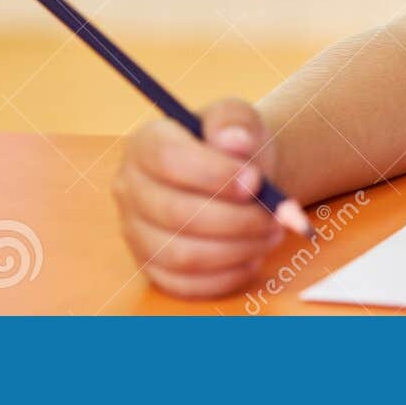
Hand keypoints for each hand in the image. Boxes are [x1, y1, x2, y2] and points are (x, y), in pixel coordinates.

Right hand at [113, 99, 308, 298]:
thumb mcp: (238, 118)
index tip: (256, 181)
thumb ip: (234, 121)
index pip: (169, 160)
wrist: (239, 177)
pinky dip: (227, 276)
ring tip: (271, 233)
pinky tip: (254, 257)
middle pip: (175, 213)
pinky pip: (186, 285)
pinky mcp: (152, 268)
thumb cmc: (234, 146)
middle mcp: (130, 190)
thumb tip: (235, 141)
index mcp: (145, 145)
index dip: (214, 174)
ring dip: (237, 249)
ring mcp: (137, 233)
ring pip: (182, 255)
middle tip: (274, 216)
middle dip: (235, 219)